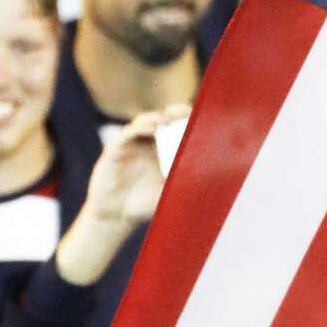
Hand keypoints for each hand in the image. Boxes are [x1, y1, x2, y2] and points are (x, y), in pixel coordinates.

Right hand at [56, 106, 188, 287]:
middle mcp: (149, 143)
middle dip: (176, 113)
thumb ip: (183, 186)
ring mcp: (132, 144)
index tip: (203, 118)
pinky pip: (128, 133)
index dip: (188, 122)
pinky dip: (140, 128)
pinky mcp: (116, 148)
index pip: (178, 130)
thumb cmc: (143, 204)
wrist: (116, 214)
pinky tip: (152, 128)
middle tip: (188, 111)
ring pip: (146, 122)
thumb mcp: (167, 195)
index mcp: (164, 152)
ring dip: (158, 118)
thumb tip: (210, 183)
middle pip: (164, 120)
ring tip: (169, 118)